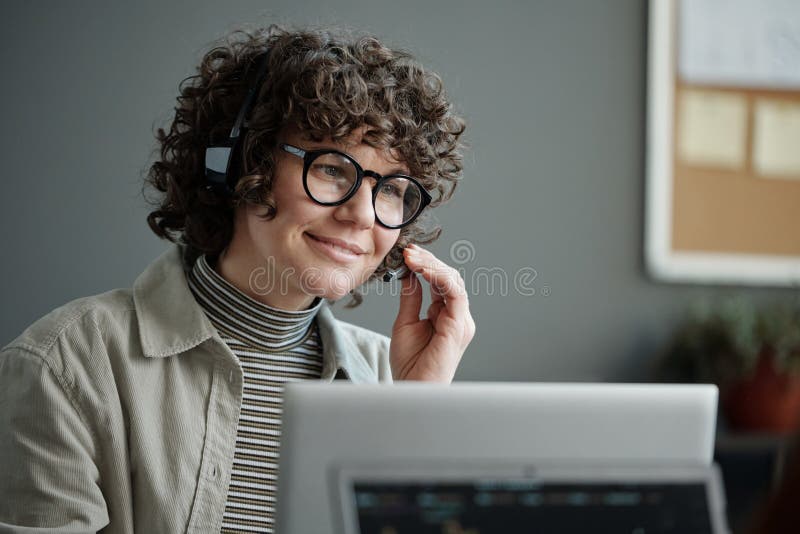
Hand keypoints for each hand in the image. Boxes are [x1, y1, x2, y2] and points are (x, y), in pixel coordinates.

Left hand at [390, 244, 475, 382]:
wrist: (411, 390)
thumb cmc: (410, 365)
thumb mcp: (405, 322)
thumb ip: (411, 298)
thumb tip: (409, 274)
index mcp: (447, 316)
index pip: (441, 281)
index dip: (425, 265)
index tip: (406, 254)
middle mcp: (457, 317)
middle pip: (449, 277)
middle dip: (428, 260)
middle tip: (408, 252)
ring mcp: (460, 321)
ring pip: (453, 281)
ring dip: (431, 265)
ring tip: (411, 258)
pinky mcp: (458, 326)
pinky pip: (455, 293)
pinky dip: (439, 277)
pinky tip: (422, 270)